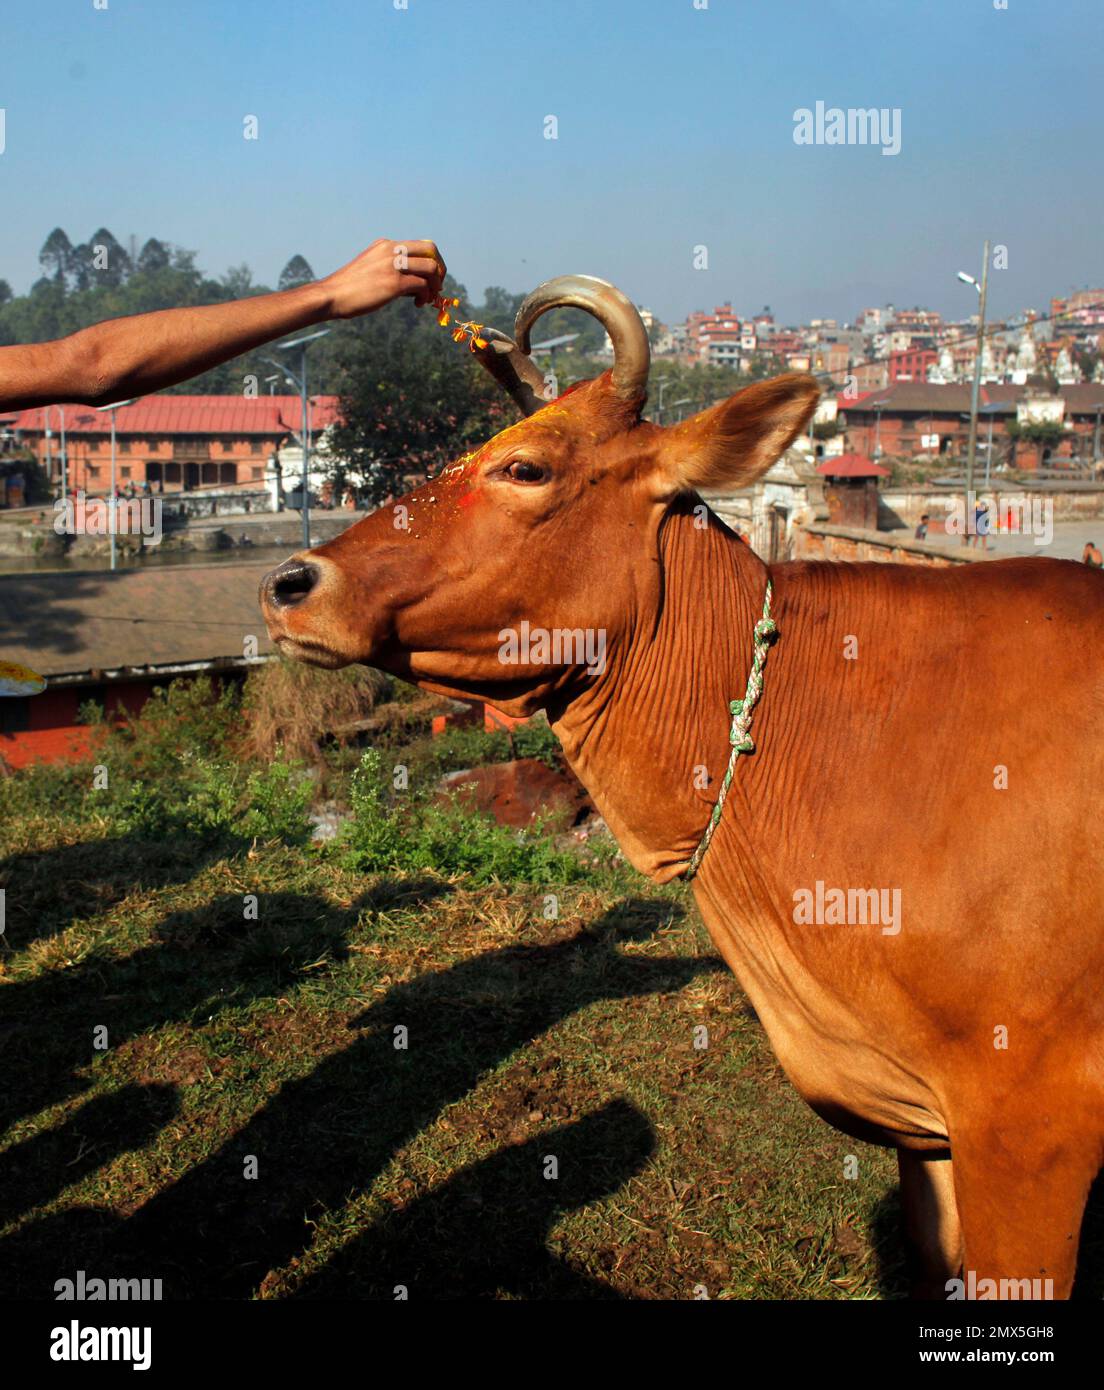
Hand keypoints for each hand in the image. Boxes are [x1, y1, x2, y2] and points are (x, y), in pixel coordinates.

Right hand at [321, 238, 445, 318]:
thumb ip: (391, 269)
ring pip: (431, 267)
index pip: (421, 245)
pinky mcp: (393, 283)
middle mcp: (391, 250)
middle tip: (436, 286)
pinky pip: (422, 285)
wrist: (331, 296)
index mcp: (386, 245)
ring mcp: (393, 265)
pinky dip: (426, 296)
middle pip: (431, 249)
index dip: (432, 261)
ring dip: (435, 285)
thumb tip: (414, 285)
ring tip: (427, 298)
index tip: (431, 278)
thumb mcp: (371, 269)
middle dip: (440, 269)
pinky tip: (417, 303)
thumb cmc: (350, 288)